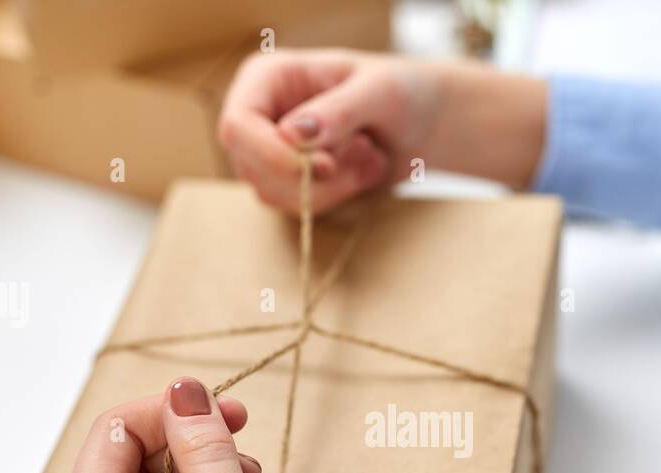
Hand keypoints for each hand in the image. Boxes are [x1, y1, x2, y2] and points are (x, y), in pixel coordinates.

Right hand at [218, 50, 547, 213]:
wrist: (423, 122)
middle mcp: (259, 114)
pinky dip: (336, 196)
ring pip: (273, 194)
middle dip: (311, 177)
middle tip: (361, 154)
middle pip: (250, 167)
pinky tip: (361, 169)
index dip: (272, 156)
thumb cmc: (403, 92)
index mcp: (268, 77)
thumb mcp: (379, 92)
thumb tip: (293, 135)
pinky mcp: (287, 180)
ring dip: (331, 187)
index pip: (237, 125)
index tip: (324, 166)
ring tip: (367, 154)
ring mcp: (269, 151)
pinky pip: (295, 208)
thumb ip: (337, 111)